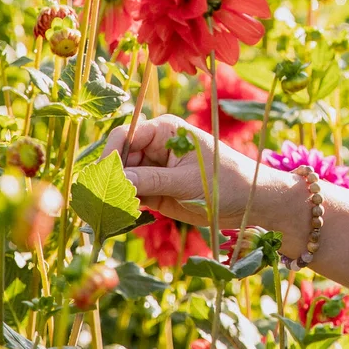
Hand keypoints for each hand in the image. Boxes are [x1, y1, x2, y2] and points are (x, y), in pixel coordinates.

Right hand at [105, 113, 305, 253]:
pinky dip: (124, 206)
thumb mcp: (187, 182)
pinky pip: (132, 196)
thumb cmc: (226, 182)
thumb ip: (151, 180)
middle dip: (109, 179)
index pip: (125, 135)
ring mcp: (154, 170)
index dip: (110, 154)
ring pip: (123, 180)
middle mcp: (155, 146)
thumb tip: (116, 181)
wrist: (249, 203)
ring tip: (106, 213)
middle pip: (119, 159)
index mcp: (165, 130)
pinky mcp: (156, 192)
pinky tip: (120, 218)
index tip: (101, 177)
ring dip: (114, 195)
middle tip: (99, 202)